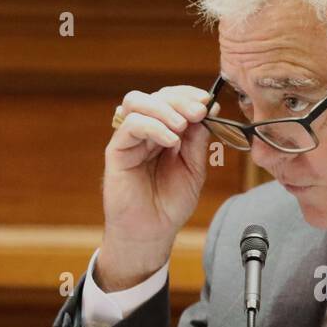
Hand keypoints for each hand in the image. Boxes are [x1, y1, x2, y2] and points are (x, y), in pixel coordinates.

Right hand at [97, 85, 220, 290]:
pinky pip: (131, 125)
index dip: (189, 95)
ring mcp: (130, 139)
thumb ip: (197, 140)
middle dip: (180, 100)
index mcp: (165, 132)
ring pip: (137, 102)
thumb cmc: (170, 204)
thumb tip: (208, 109)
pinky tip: (171, 142)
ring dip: (164, 108)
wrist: (153, 232)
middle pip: (156, 96)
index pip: (172, 99)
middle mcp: (146, 131)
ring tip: (182, 126)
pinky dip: (153, 127)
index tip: (208, 102)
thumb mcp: (194, 168)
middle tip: (199, 112)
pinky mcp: (117, 151)